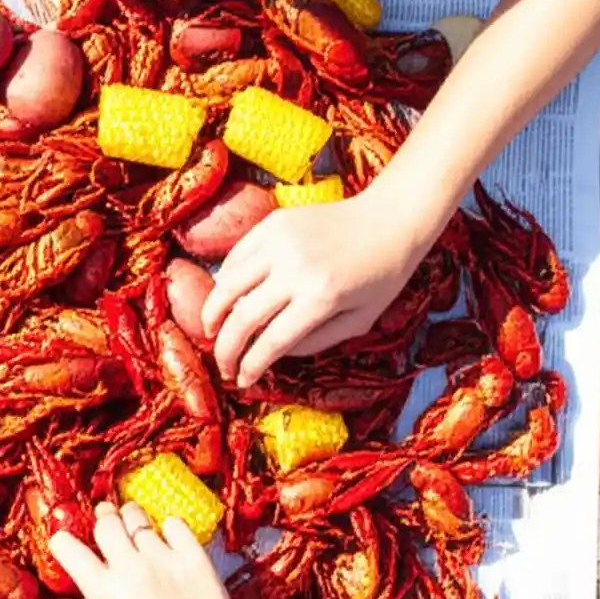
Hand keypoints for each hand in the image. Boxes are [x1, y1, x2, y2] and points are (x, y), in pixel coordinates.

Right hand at [50, 503, 282, 598]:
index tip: (68, 539)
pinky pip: (173, 523)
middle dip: (104, 519)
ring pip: (137, 515)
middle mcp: (130, 570)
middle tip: (109, 521)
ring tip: (138, 528)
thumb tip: (101, 560)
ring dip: (133, 519)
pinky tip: (170, 541)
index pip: (67, 547)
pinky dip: (169, 528)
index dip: (64, 540)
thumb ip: (105, 590)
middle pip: (106, 521)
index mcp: (105, 593)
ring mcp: (163, 559)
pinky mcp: (193, 556)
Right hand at [200, 191, 435, 387]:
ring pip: (227, 284)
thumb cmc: (381, 275)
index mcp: (322, 297)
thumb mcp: (360, 321)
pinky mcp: (272, 223)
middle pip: (242, 317)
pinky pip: (235, 256)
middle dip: (225, 349)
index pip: (272, 341)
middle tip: (223, 365)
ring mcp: (279, 242)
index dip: (251, 366)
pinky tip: (225, 296)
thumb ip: (316, 342)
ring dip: (212, 313)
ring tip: (209, 330)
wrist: (389, 218)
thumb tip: (271, 351)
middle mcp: (296, 269)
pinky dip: (224, 280)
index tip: (242, 380)